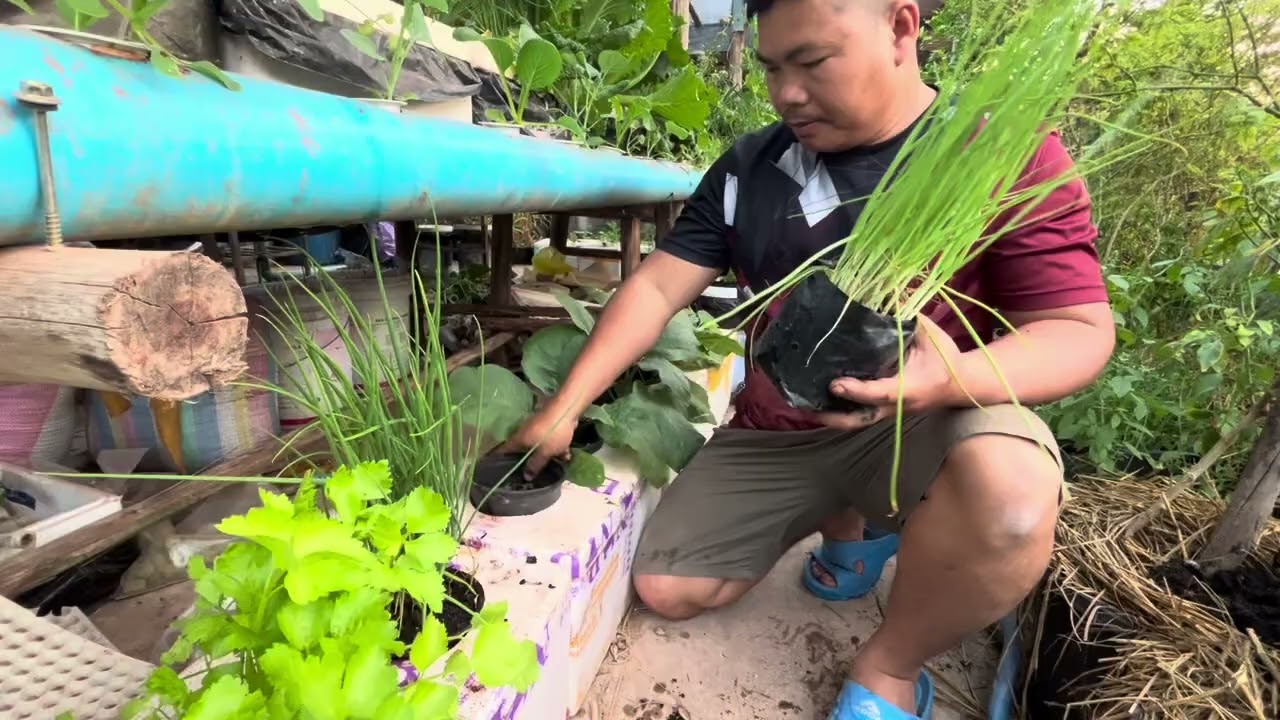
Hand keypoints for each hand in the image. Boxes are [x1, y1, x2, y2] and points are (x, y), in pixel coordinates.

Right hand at [501, 407, 577, 478]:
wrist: (567, 409)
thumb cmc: (553, 433)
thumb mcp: (545, 453)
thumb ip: (535, 465)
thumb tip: (526, 476)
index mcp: (519, 440)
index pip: (504, 451)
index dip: (501, 461)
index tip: (503, 472)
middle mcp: (524, 433)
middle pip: (524, 450)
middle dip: (534, 460)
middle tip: (538, 472)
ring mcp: (536, 427)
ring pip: (539, 445)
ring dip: (550, 453)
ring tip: (561, 459)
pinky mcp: (547, 424)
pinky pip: (549, 439)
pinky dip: (556, 445)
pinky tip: (566, 451)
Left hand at [814, 314, 962, 431]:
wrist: (962, 383)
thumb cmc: (946, 358)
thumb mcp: (932, 336)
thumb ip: (911, 319)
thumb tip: (889, 294)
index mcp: (910, 387)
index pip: (881, 392)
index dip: (857, 390)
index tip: (835, 384)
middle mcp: (896, 405)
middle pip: (860, 420)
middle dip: (832, 416)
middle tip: (805, 406)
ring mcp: (890, 411)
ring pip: (856, 421)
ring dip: (831, 417)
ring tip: (803, 406)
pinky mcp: (885, 410)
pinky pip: (859, 416)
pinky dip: (840, 411)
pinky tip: (820, 403)